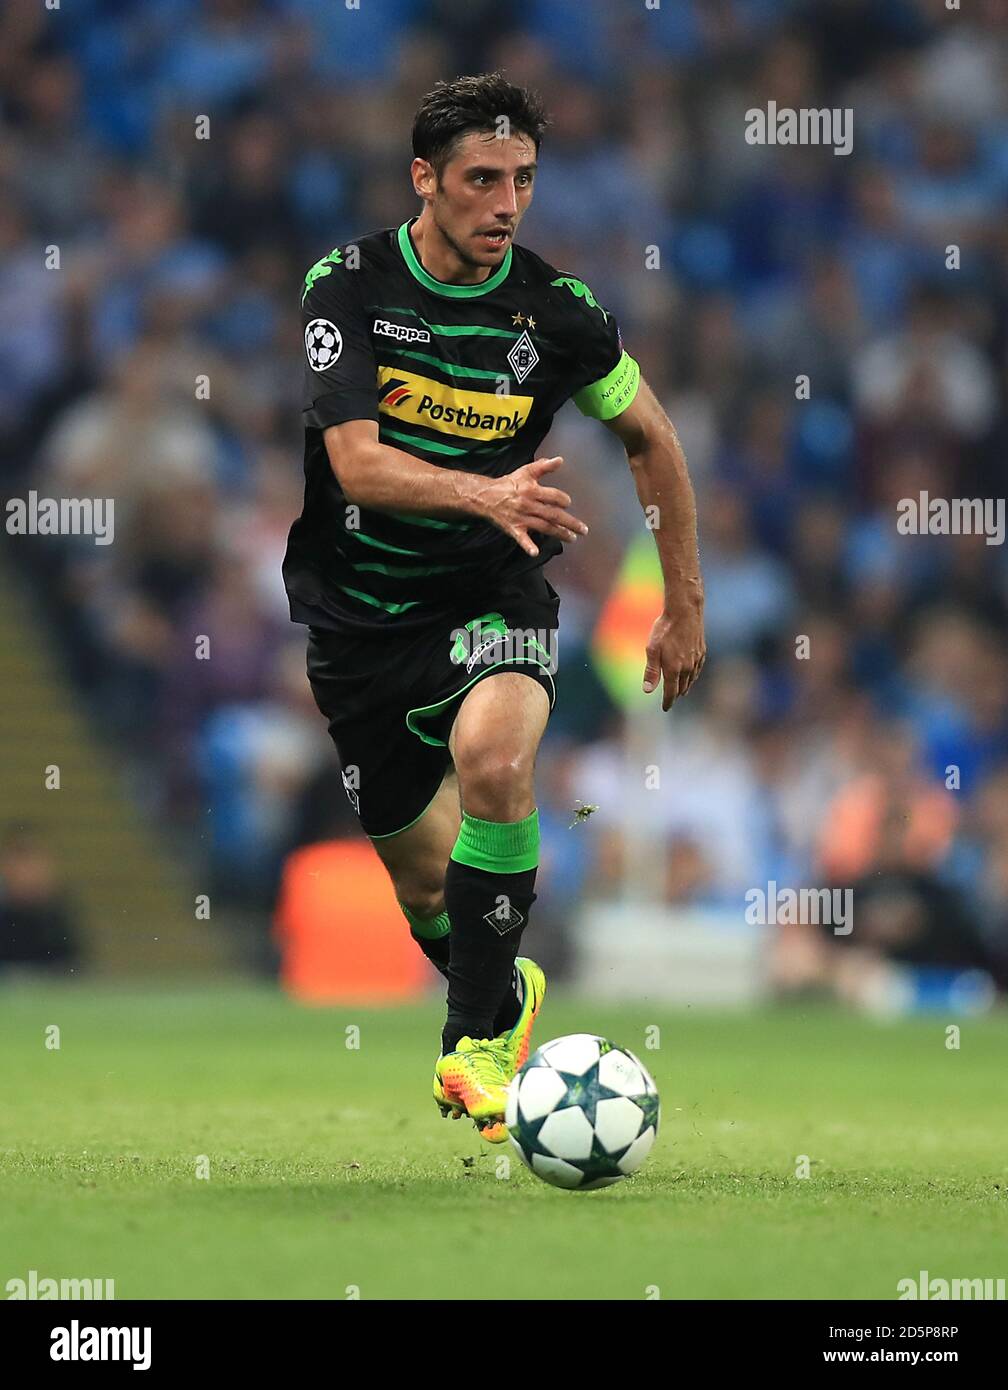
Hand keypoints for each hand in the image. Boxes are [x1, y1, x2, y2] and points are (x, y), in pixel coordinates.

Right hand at [471, 456, 588, 556]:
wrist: (486, 496)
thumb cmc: (509, 483)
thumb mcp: (526, 471)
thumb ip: (544, 466)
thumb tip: (560, 460)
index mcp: (532, 490)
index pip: (554, 497)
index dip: (563, 500)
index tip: (568, 503)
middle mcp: (528, 505)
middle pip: (553, 515)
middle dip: (570, 523)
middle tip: (583, 530)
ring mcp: (521, 518)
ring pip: (544, 527)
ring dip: (559, 533)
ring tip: (572, 538)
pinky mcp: (514, 528)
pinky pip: (522, 539)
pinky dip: (528, 546)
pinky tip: (535, 552)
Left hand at [642, 601, 705, 709]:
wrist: (685, 612)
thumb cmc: (665, 629)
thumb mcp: (652, 649)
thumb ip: (651, 671)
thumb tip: (647, 691)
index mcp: (673, 669)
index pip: (671, 692)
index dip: (668, 702)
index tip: (665, 708)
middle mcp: (687, 668)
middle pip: (681, 688)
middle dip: (675, 695)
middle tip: (671, 700)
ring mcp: (696, 660)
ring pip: (691, 680)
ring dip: (685, 687)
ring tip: (681, 691)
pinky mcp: (702, 652)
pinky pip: (697, 670)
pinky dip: (693, 676)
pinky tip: (691, 675)